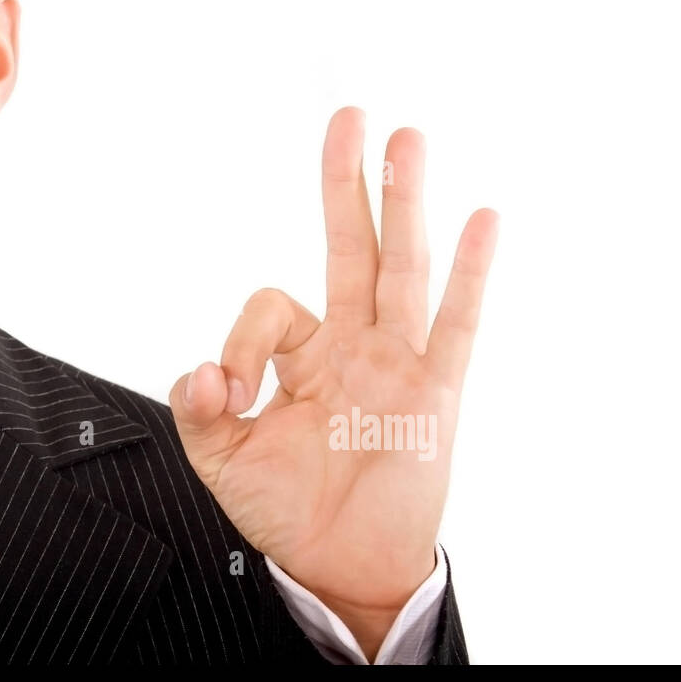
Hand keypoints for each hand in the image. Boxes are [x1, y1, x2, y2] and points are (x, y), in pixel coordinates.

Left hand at [169, 106, 498, 658]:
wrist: (341, 566)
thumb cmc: (289, 510)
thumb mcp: (223, 460)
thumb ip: (199, 412)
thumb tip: (199, 373)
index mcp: (304, 353)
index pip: (271, 306)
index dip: (241, 341)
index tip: (229, 395)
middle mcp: (353, 343)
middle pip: (352, 246)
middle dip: (349, 183)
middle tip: (349, 115)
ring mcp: (397, 362)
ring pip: (402, 268)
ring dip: (405, 204)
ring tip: (407, 139)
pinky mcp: (435, 393)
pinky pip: (456, 325)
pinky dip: (469, 275)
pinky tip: (481, 221)